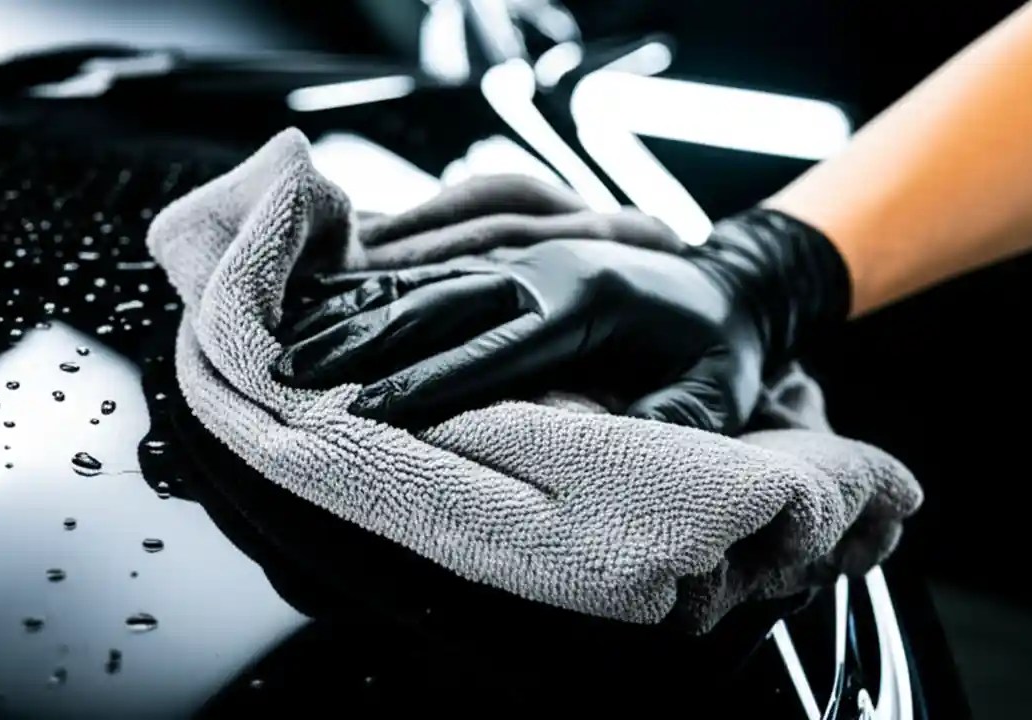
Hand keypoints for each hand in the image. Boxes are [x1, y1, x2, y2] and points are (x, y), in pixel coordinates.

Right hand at [276, 209, 850, 432]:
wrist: (738, 286)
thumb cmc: (721, 352)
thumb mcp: (713, 396)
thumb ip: (664, 429)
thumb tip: (606, 468)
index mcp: (591, 305)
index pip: (495, 350)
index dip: (429, 380)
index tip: (365, 407)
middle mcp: (549, 268)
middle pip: (442, 300)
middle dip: (364, 338)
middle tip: (292, 368)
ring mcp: (532, 252)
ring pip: (431, 272)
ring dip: (359, 304)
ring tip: (294, 332)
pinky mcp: (521, 252)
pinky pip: (442, 254)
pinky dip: (384, 273)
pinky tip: (336, 288)